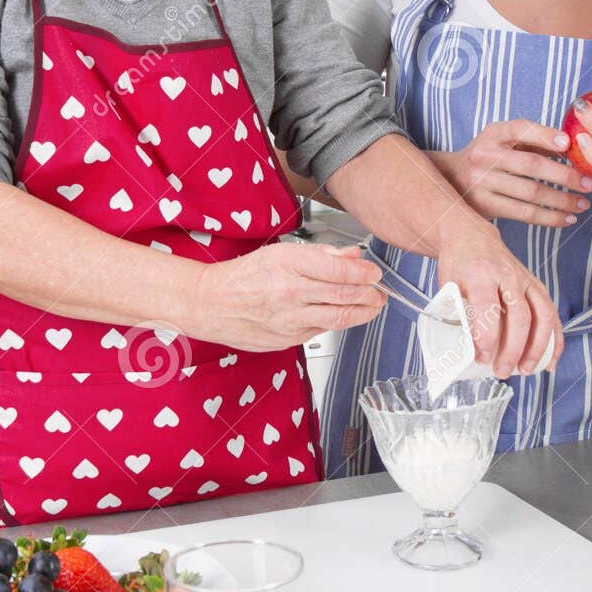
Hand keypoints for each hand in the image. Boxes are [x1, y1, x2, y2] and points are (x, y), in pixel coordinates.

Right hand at [189, 242, 385, 352]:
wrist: (211, 304)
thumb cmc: (244, 276)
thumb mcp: (281, 252)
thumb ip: (321, 254)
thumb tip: (352, 256)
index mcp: (288, 265)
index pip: (338, 270)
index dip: (364, 273)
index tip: (375, 273)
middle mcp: (290, 293)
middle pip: (343, 295)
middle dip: (370, 294)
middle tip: (380, 292)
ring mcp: (289, 320)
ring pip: (338, 318)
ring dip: (363, 313)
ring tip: (373, 307)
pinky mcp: (287, 339)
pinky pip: (320, 331)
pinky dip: (337, 322)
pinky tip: (343, 315)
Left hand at [436, 226, 563, 380]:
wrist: (470, 236)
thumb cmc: (457, 265)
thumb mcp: (448, 285)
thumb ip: (457, 313)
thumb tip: (465, 351)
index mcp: (481, 274)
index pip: (488, 308)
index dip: (487, 337)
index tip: (481, 358)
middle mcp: (508, 275)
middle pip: (519, 315)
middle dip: (513, 349)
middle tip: (502, 371)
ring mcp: (525, 279)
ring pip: (542, 314)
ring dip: (537, 347)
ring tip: (526, 370)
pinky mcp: (536, 285)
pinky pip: (552, 313)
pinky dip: (554, 338)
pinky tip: (550, 360)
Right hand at [438, 121, 591, 228]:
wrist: (450, 179)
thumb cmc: (490, 157)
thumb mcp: (504, 141)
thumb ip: (534, 141)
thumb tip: (575, 149)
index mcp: (494, 134)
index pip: (521, 130)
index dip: (545, 135)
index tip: (569, 143)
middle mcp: (485, 156)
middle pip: (531, 165)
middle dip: (565, 175)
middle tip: (589, 183)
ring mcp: (483, 183)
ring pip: (531, 193)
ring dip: (562, 200)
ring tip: (583, 203)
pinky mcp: (486, 206)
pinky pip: (524, 214)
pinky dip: (550, 217)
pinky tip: (568, 218)